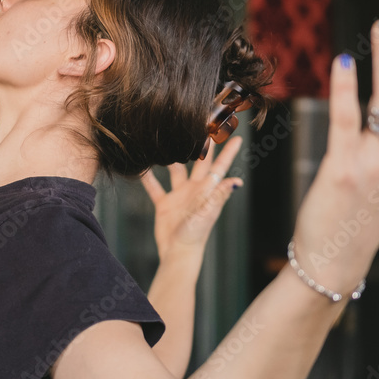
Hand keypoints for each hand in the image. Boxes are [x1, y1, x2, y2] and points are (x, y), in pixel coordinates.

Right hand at [140, 137, 244, 262]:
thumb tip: (237, 180)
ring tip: (169, 140)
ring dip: (173, 157)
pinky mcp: (165, 204)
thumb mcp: (208, 212)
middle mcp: (195, 189)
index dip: (227, 152)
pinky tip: (141, 166)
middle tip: (204, 126)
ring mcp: (180, 195)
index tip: (235, 136)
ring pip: (176, 170)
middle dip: (203, 145)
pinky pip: (155, 187)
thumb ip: (219, 194)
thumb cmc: (196, 235)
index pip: (219, 167)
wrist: (178, 252)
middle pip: (200, 162)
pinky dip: (148, 177)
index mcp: (207, 190)